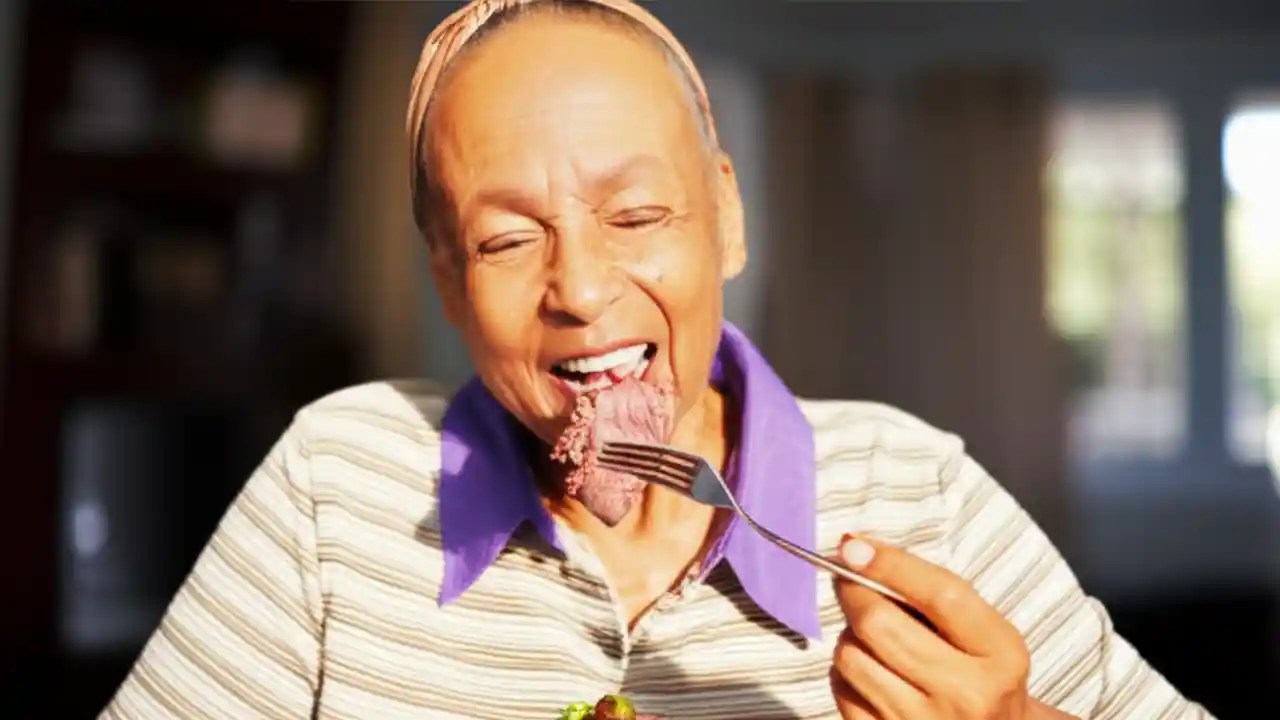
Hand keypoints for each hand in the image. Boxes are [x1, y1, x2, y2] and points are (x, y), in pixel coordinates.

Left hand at [829, 535, 1072, 718]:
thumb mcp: (984, 634)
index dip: (890, 564)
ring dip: (850, 634)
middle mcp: (967, 694)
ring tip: (872, 636)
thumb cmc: (982, 674)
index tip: (854, 546)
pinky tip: (869, 670)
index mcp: (1000, 654)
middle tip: (850, 581)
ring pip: (851, 655)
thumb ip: (933, 594)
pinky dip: (844, 671)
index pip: (940, 595)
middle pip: (880, 624)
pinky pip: (841, 689)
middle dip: (854, 592)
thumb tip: (858, 553)